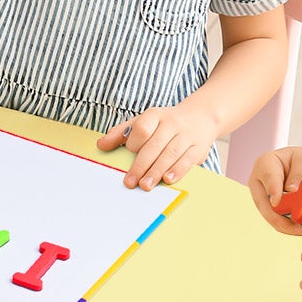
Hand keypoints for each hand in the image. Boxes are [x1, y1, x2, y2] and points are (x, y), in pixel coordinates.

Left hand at [98, 102, 218, 188]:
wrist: (201, 116)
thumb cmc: (164, 124)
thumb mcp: (143, 122)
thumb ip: (120, 133)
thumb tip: (100, 145)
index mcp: (155, 116)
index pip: (143, 129)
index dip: (134, 142)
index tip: (128, 153)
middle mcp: (172, 124)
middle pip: (154, 145)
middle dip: (141, 165)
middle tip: (131, 182)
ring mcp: (187, 136)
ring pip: (170, 154)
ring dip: (157, 171)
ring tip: (145, 185)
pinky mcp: (199, 148)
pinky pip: (188, 160)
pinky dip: (178, 171)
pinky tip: (168, 180)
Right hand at [249, 146, 301, 235]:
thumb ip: (300, 174)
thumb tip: (291, 190)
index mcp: (265, 163)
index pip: (267, 176)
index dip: (272, 190)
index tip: (276, 202)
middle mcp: (260, 183)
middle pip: (264, 203)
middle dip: (280, 217)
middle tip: (300, 225)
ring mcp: (265, 199)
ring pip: (271, 218)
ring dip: (289, 226)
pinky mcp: (273, 212)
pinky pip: (279, 225)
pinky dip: (293, 229)